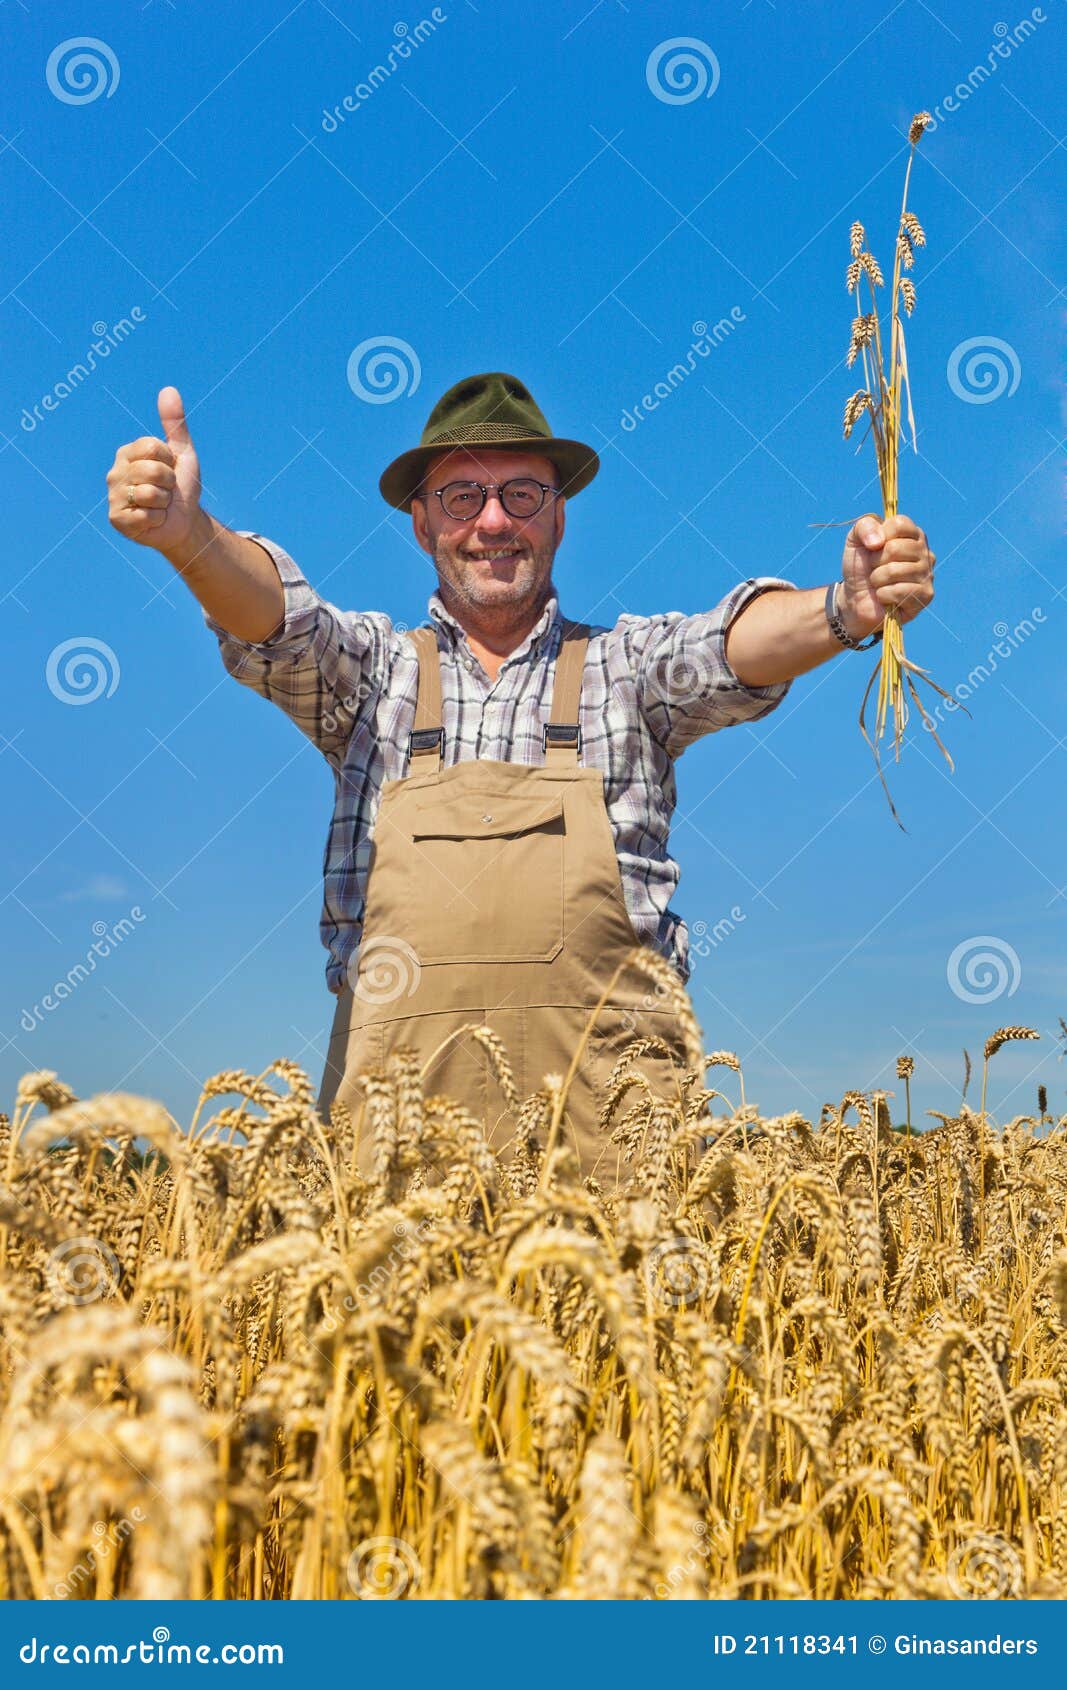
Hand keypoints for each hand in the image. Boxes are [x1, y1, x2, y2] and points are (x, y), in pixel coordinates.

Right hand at [107, 386, 203, 557]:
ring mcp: (114, 496)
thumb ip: (175, 423)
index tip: (170, 470)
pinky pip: (145, 515)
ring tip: (160, 505)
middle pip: (152, 470)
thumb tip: (169, 389)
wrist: (185, 521)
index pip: (153, 448)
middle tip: (167, 490)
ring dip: (164, 503)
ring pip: (149, 494)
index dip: (170, 462)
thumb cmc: (182, 486)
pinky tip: (153, 520)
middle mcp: (115, 472)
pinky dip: (157, 519)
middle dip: (169, 483)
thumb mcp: (183, 452)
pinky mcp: (117, 519)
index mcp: (128, 452)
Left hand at [838, 512, 934, 638]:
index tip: (873, 547)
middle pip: (894, 548)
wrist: (856, 599)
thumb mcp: (855, 540)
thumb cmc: (860, 567)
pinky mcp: (925, 595)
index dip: (879, 536)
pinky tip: (885, 597)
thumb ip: (864, 526)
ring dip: (877, 579)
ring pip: (894, 571)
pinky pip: (899, 591)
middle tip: (875, 568)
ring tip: (878, 583)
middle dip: (875, 561)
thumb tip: (878, 541)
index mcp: (912, 533)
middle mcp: (924, 551)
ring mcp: (927, 573)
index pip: (899, 524)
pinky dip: (883, 595)